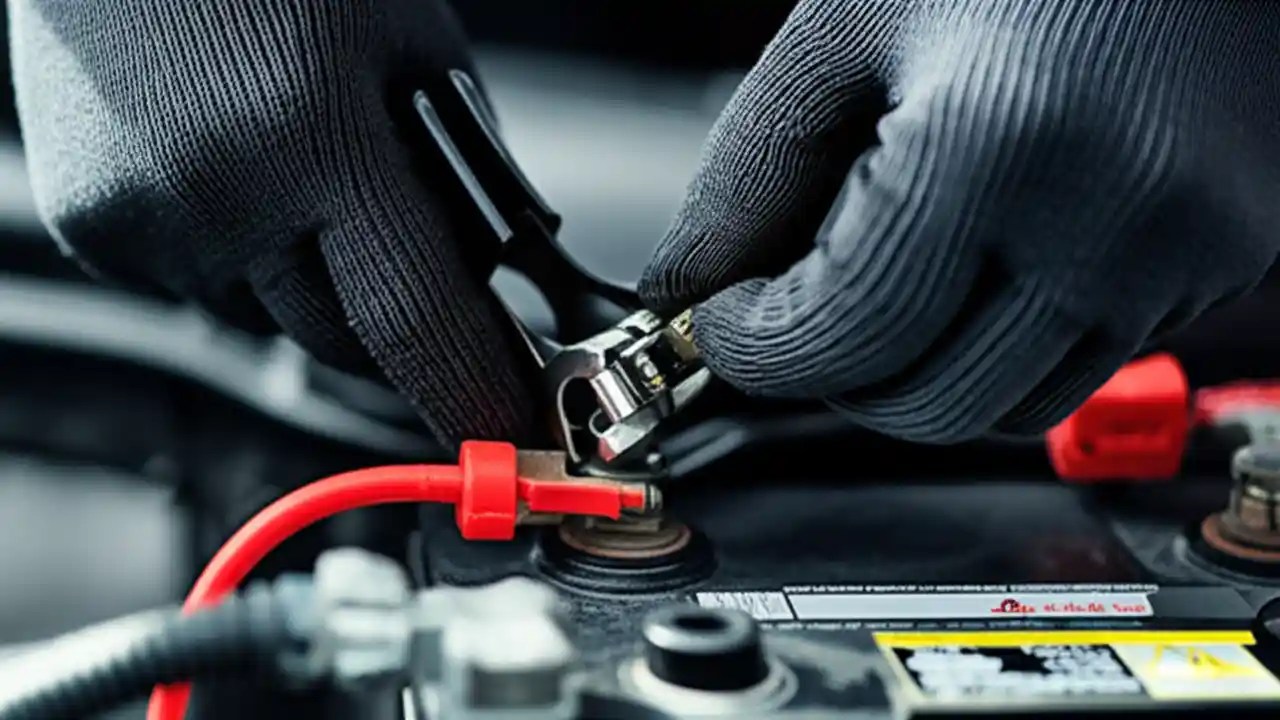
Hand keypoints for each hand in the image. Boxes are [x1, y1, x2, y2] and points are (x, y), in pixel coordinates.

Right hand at [7, 0, 537, 448]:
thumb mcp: (412, 49)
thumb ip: (459, 176)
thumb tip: (492, 283)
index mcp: (317, 138)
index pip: (415, 324)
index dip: (470, 397)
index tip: (504, 442)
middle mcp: (220, 192)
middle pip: (346, 341)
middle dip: (393, 322)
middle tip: (399, 251)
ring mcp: (144, 219)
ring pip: (272, 321)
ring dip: (305, 285)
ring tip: (294, 174)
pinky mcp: (95, 231)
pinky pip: (202, 292)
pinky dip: (236, 262)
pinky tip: (233, 176)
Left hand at [641, 0, 1279, 441]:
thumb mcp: (846, 26)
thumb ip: (751, 170)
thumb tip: (685, 287)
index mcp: (1001, 139)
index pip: (845, 337)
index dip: (756, 348)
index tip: (724, 322)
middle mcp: (1114, 216)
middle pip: (924, 405)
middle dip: (831, 374)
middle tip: (797, 306)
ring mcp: (1188, 250)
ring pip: (1001, 409)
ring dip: (915, 370)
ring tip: (892, 270)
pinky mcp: (1226, 262)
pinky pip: (1077, 366)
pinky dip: (999, 345)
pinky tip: (978, 260)